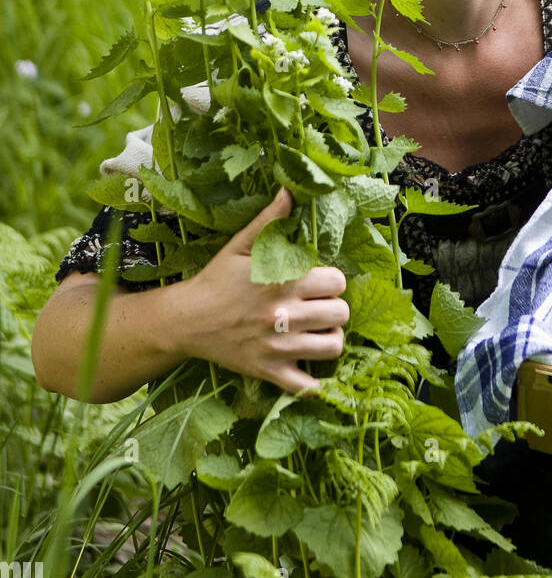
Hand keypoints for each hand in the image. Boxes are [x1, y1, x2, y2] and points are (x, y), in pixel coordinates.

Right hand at [174, 188, 349, 391]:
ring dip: (331, 338)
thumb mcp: (240, 246)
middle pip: (341, 313)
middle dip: (335, 308)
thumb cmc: (215, 280)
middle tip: (320, 307)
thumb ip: (270, 220)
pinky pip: (307, 387)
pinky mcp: (268, 371)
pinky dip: (315, 383)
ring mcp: (278, 346)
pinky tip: (309, 365)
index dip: (333, 281)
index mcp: (282, 280)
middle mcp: (284, 313)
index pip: (337, 281)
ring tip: (319, 331)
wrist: (185, 320)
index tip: (320, 283)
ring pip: (333, 346)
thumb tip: (290, 190)